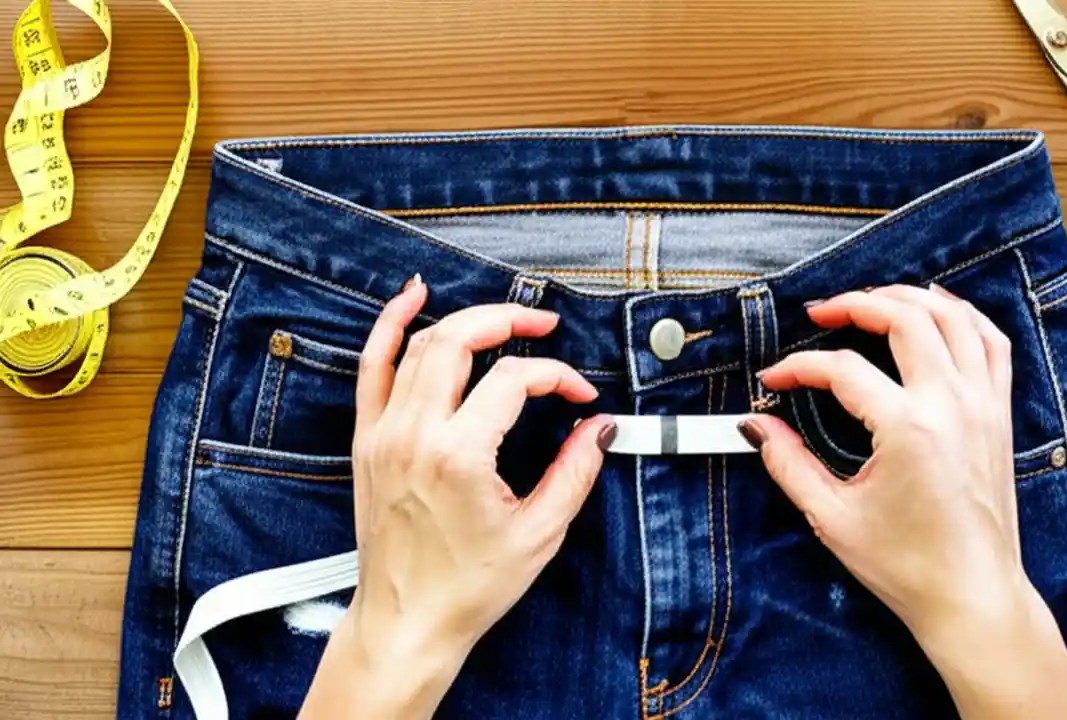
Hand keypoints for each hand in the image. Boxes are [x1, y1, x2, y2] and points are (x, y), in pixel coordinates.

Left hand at [300, 277, 615, 719]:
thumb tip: (598, 428)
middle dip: (508, 320)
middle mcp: (414, 435)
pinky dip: (390, 325)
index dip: (555, 377)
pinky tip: (411, 297)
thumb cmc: (467, 587)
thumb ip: (575, 471)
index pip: (513, 381)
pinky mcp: (368, 440)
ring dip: (463, 319)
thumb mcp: (539, 533)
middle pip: (458, 340)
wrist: (407, 622)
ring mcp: (384, 434)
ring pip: (418, 344)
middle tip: (543, 326)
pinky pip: (371, 366)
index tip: (578, 394)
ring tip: (500, 317)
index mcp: (458, 456)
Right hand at [742, 283, 1066, 719]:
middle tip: (823, 311)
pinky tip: (939, 313)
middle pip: (905, 317)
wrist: (971, 595)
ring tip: (874, 300)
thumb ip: (789, 463)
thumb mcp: (832, 518)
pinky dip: (965, 317)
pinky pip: (992, 344)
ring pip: (954, 318)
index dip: (798, 368)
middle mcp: (950, 406)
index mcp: (908, 429)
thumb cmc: (908, 566)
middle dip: (856, 304)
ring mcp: (982, 406)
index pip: (841, 369)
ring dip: (911, 298)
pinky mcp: (998, 416)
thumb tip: (758, 427)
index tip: (776, 379)